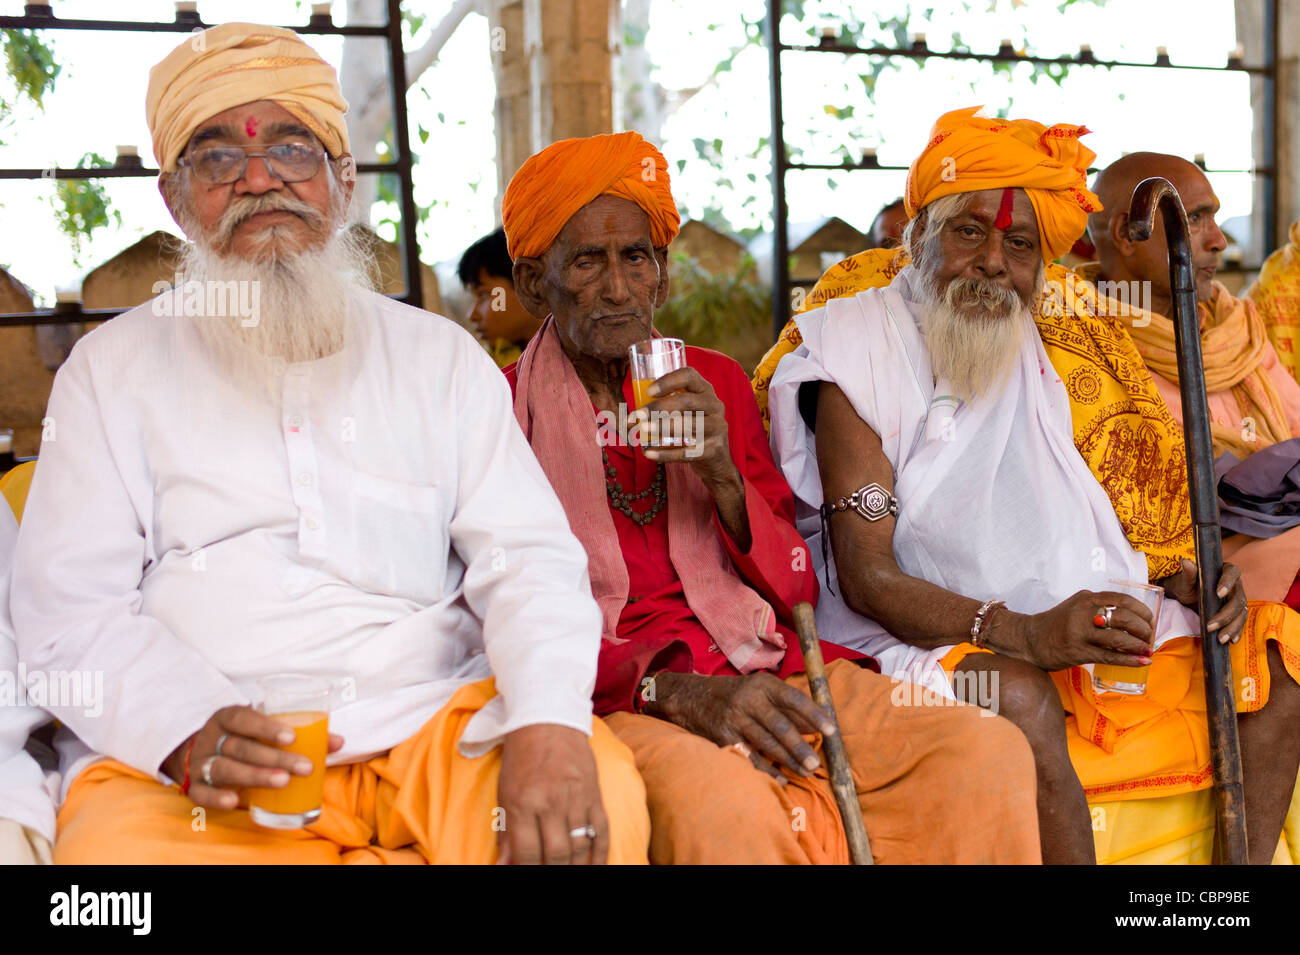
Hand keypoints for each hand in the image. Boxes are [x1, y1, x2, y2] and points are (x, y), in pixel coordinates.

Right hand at [160, 705, 344, 810]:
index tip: (292, 736)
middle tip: (304, 767)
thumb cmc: (244, 739)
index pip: (243, 717)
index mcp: (227, 718)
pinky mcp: (194, 785)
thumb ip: (300, 734)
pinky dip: (217, 797)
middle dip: (274, 758)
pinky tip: (235, 801)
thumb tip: (339, 741)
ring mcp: (200, 762)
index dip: (265, 726)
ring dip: (255, 776)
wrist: (200, 753)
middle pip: (241, 747)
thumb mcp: (265, 730)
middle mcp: (211, 738)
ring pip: (224, 768)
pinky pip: (201, 793)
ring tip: (283, 782)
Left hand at [496, 724, 607, 864]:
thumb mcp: (505, 792)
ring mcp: (576, 798)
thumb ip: (505, 832)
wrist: (549, 719)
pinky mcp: (594, 794)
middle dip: (552, 871)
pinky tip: (595, 866)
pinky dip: (600, 854)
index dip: (526, 870)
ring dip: (574, 867)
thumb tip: (504, 865)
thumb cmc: (522, 758)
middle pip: (556, 855)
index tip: (526, 872)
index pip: (527, 853)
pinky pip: (601, 831)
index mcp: (523, 802)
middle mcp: (551, 802)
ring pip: (580, 847)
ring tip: (568, 871)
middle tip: (548, 872)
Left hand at [633, 367, 737, 491]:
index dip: (668, 381)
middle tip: (638, 415)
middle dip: (659, 407)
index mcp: (704, 390)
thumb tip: (629, 418)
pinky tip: (648, 453)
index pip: (689, 376)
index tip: (648, 391)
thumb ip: (664, 408)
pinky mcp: (712, 449)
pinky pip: (687, 452)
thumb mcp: (686, 411)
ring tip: (643, 430)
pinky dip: (666, 454)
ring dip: (663, 427)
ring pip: (689, 426)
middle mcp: (714, 405)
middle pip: (686, 401)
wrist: (717, 458)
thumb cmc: (693, 427)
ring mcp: (716, 428)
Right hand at [646, 671, 835, 783]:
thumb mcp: (761, 691)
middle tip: (816, 764)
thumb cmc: (737, 695)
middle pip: (780, 726)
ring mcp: (735, 718)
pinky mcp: (724, 736)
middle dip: (800, 747)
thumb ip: (788, 707)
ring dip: (787, 761)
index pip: (794, 699)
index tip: (831, 731)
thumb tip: (817, 728)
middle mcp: (749, 699)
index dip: (814, 715)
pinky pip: (749, 756)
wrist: (692, 697)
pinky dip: (766, 769)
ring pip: (766, 743)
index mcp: (763, 685)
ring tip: (804, 772)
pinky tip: (781, 778)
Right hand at [997, 590, 1154, 671]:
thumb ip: (1099, 607)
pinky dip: (1129, 659)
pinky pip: (1110, 656)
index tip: (1149, 620)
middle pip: (1124, 618)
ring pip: (1118, 638)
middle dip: (1143, 629)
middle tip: (1149, 637)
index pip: (1122, 600)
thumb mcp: (1077, 607)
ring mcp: (1080, 632)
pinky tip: (1141, 661)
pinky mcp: (1078, 651)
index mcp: (1087, 598)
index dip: (1141, 610)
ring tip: (1147, 650)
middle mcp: (1084, 612)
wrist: (1030, 639)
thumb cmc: (1058, 624)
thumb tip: (1132, 619)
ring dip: (1138, 645)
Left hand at [1160, 558, 1247, 643]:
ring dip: (1232, 627)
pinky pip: (1239, 623)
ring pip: (1241, 613)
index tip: (1218, 593)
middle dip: (1226, 615)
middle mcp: (1235, 586)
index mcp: (1226, 571)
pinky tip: (1231, 640)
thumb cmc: (1187, 584)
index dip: (1228, 582)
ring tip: (1220, 639)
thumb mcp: (1186, 580)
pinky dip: (1235, 632)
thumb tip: (1185, 562)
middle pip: (1238, 599)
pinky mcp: (1236, 613)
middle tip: (1211, 626)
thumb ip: (1188, 573)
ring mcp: (1236, 600)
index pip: (1232, 573)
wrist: (1187, 595)